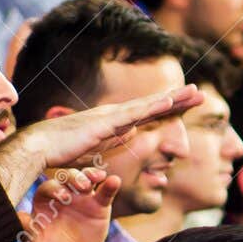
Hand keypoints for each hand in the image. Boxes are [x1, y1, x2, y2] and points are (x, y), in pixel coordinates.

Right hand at [3, 86, 202, 177]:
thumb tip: (131, 133)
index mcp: (117, 122)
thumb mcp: (99, 147)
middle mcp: (117, 115)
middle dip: (178, 99)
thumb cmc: (66, 149)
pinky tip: (169, 102)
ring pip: (148, 106)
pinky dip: (153, 107)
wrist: (42, 147)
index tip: (188, 102)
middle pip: (153, 106)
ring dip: (172, 99)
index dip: (169, 108)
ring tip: (193, 92)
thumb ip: (116, 139)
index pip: (149, 114)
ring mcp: (112, 117)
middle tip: (200, 92)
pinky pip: (135, 114)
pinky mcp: (106, 123)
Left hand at [19, 168, 115, 241]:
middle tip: (81, 186)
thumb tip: (20, 217)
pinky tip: (115, 181)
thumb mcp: (36, 241)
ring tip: (97, 177)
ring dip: (91, 175)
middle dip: (74, 178)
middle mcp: (64, 193)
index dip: (55, 189)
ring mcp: (83, 197)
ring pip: (86, 178)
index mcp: (45, 199)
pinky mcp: (100, 205)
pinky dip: (110, 185)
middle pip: (67, 178)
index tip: (63, 197)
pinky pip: (105, 192)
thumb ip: (28, 229)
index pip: (49, 187)